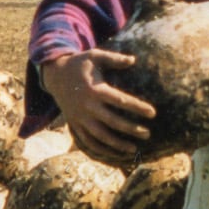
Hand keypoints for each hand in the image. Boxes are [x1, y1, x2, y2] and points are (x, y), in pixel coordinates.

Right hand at [40, 49, 155, 166]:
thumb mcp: (95, 56)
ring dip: (117, 144)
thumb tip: (133, 60)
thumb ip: (114, 58)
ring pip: (100, 136)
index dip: (137, 108)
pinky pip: (87, 140)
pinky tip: (114, 153)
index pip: (120, 101)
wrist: (55, 75)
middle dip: (131, 129)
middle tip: (147, 133)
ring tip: (133, 148)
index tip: (153, 113)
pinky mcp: (74, 124)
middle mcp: (87, 106)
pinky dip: (100, 149)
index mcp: (95, 90)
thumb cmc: (79, 64)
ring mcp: (80, 117)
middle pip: (112, 122)